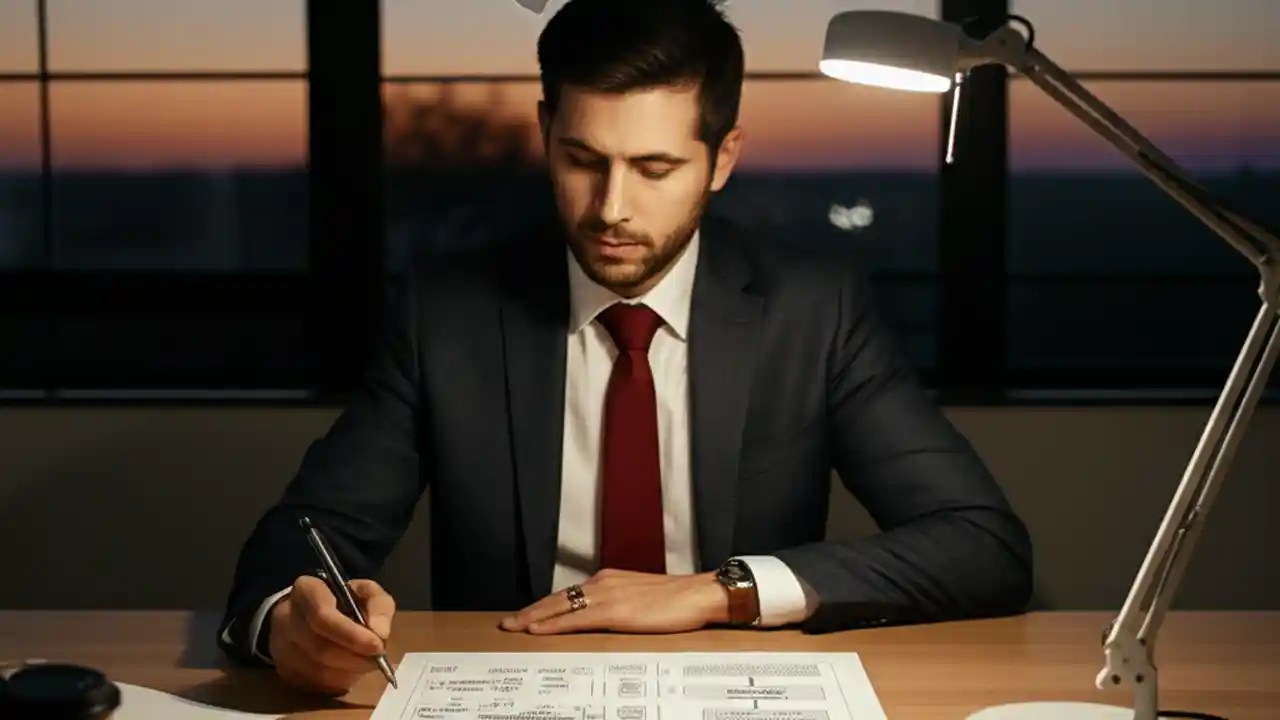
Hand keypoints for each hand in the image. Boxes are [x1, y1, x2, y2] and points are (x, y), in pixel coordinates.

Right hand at [267, 576, 396, 695]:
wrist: (308, 614)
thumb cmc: (342, 601)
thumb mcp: (366, 592)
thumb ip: (379, 606)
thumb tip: (380, 633)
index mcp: (306, 590)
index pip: (323, 616)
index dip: (352, 635)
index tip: (377, 646)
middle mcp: (286, 617)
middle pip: (320, 647)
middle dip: (354, 658)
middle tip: (376, 660)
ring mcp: (280, 646)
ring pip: (316, 670)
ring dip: (348, 672)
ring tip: (364, 664)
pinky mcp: (282, 669)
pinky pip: (312, 684)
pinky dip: (336, 682)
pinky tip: (347, 672)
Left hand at [499, 569, 729, 634]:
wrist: (698, 594)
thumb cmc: (677, 600)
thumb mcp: (641, 599)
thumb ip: (620, 604)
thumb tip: (607, 619)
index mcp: (609, 580)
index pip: (569, 594)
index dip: (546, 605)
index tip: (528, 615)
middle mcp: (602, 583)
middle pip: (557, 598)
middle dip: (531, 611)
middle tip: (508, 623)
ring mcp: (606, 595)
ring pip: (559, 607)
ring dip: (534, 618)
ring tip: (514, 627)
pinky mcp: (613, 611)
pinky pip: (575, 619)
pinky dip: (553, 625)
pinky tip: (538, 630)